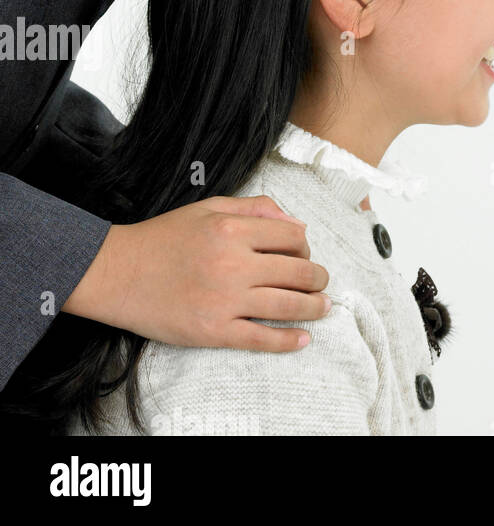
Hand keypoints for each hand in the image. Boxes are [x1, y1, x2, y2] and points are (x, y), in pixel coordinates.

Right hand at [63, 195, 331, 351]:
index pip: (293, 236)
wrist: (115, 273)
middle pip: (297, 271)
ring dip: (314, 307)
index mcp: (234, 230)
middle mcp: (234, 264)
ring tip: (324, 307)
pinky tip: (303, 339)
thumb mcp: (210, 207)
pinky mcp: (212, 331)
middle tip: (322, 282)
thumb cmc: (163, 238)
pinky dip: (287, 341)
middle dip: (318, 277)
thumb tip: (295, 221)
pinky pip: (260, 338)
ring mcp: (224, 300)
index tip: (305, 253)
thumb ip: (254, 208)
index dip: (306, 245)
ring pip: (287, 305)